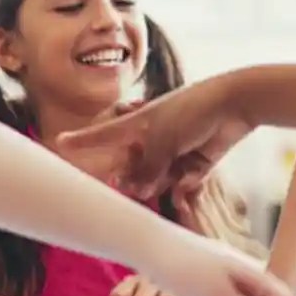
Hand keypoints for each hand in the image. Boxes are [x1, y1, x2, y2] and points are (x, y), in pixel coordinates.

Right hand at [55, 74, 253, 199]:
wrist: (237, 104)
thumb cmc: (193, 112)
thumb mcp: (163, 140)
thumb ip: (147, 168)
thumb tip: (137, 190)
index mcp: (138, 123)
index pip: (103, 135)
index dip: (82, 141)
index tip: (59, 142)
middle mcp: (153, 138)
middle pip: (131, 167)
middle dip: (132, 178)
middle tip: (130, 182)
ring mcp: (174, 151)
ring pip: (157, 180)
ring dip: (162, 182)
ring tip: (174, 172)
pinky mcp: (195, 163)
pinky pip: (181, 183)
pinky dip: (185, 185)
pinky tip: (191, 178)